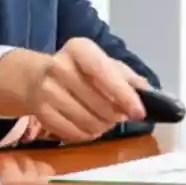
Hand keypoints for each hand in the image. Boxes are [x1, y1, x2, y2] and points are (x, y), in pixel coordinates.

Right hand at [0, 38, 149, 142]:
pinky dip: (87, 135)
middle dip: (116, 115)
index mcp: (79, 49)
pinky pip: (73, 133)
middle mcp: (59, 66)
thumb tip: (149, 92)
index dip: (124, 94)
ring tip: (106, 121)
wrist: (36, 77)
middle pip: (98, 102)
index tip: (139, 112)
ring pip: (87, 121)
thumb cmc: (79, 69)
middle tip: (121, 116)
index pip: (103, 72)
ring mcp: (47, 91)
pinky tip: (89, 127)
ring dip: (103, 127)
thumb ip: (128, 77)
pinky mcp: (40, 113)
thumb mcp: (104, 64)